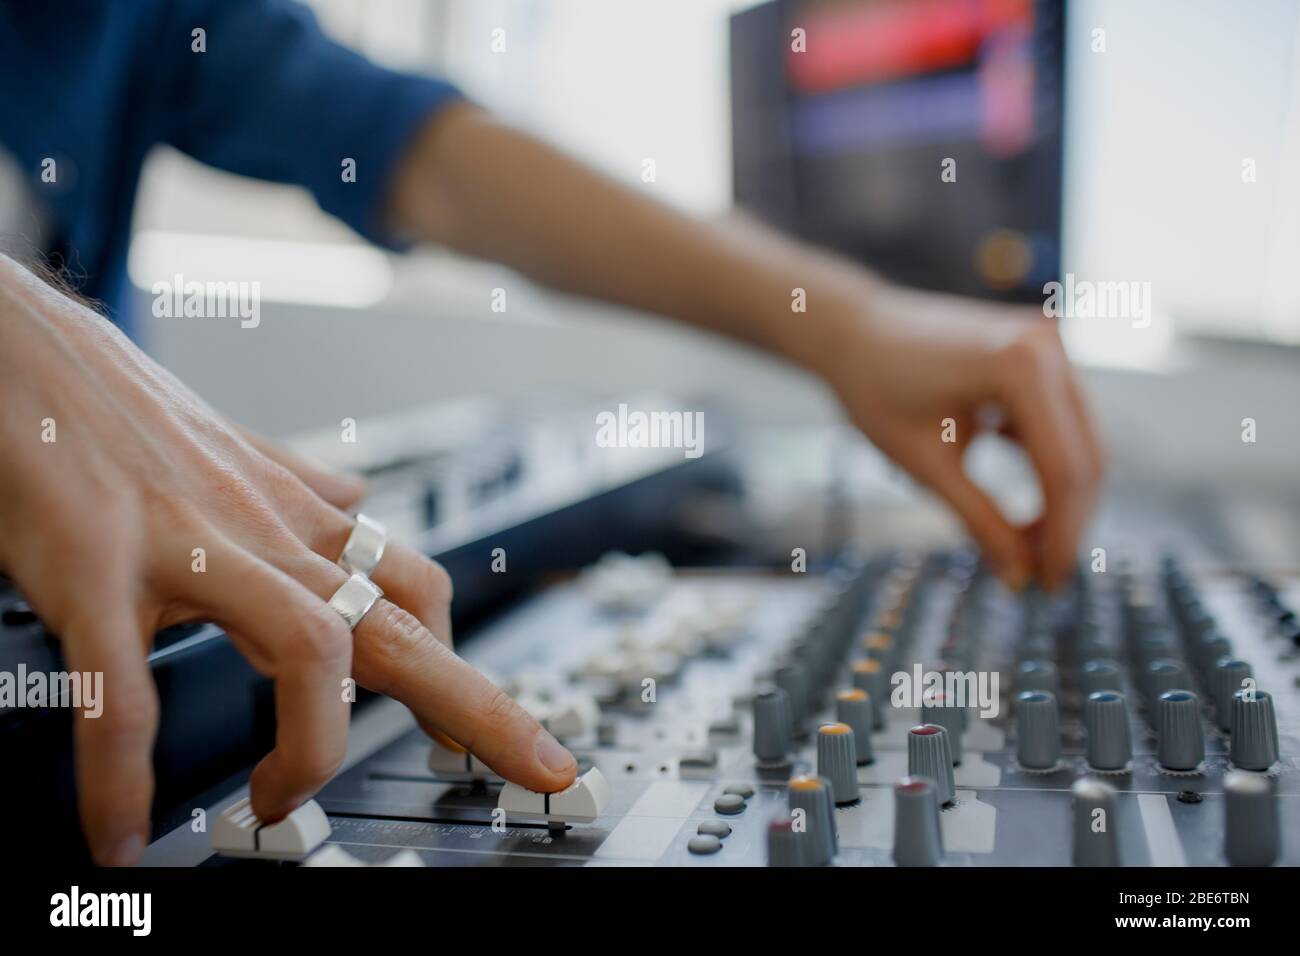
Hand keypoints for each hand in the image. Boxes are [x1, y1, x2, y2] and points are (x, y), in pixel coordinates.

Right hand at [0, 257, 576, 864]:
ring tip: (277, 802)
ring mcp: (190, 545)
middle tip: (532, 769)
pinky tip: (117, 826)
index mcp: (297, 520)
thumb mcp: (237, 456)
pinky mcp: (98, 562)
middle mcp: (267, 533)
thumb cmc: (124, 410)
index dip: (467, 665)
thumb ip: (304, 491)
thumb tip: (360, 504)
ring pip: (309, 646)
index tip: (493, 733)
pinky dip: (122, 770)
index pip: (417, 589)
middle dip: (479, 704)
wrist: (24, 349)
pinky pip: (126, 684)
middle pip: (403, 624)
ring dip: (310, 746)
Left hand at [822, 280, 1104, 589]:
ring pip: (1079, 443)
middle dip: (1067, 522)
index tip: (1048, 584)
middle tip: (1043, 577)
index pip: (1064, 470)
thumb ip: (980, 522)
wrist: (850, 332)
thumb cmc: (874, 390)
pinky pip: (1061, 424)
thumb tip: (1019, 578)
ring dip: (1060, 500)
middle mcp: (1048, 347)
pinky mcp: (1040, 357)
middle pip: (1084, 457)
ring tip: (1030, 550)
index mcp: (1022, 365)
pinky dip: (1047, 468)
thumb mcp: (926, 466)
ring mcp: (1049, 347)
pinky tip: (1024, 509)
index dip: (1062, 535)